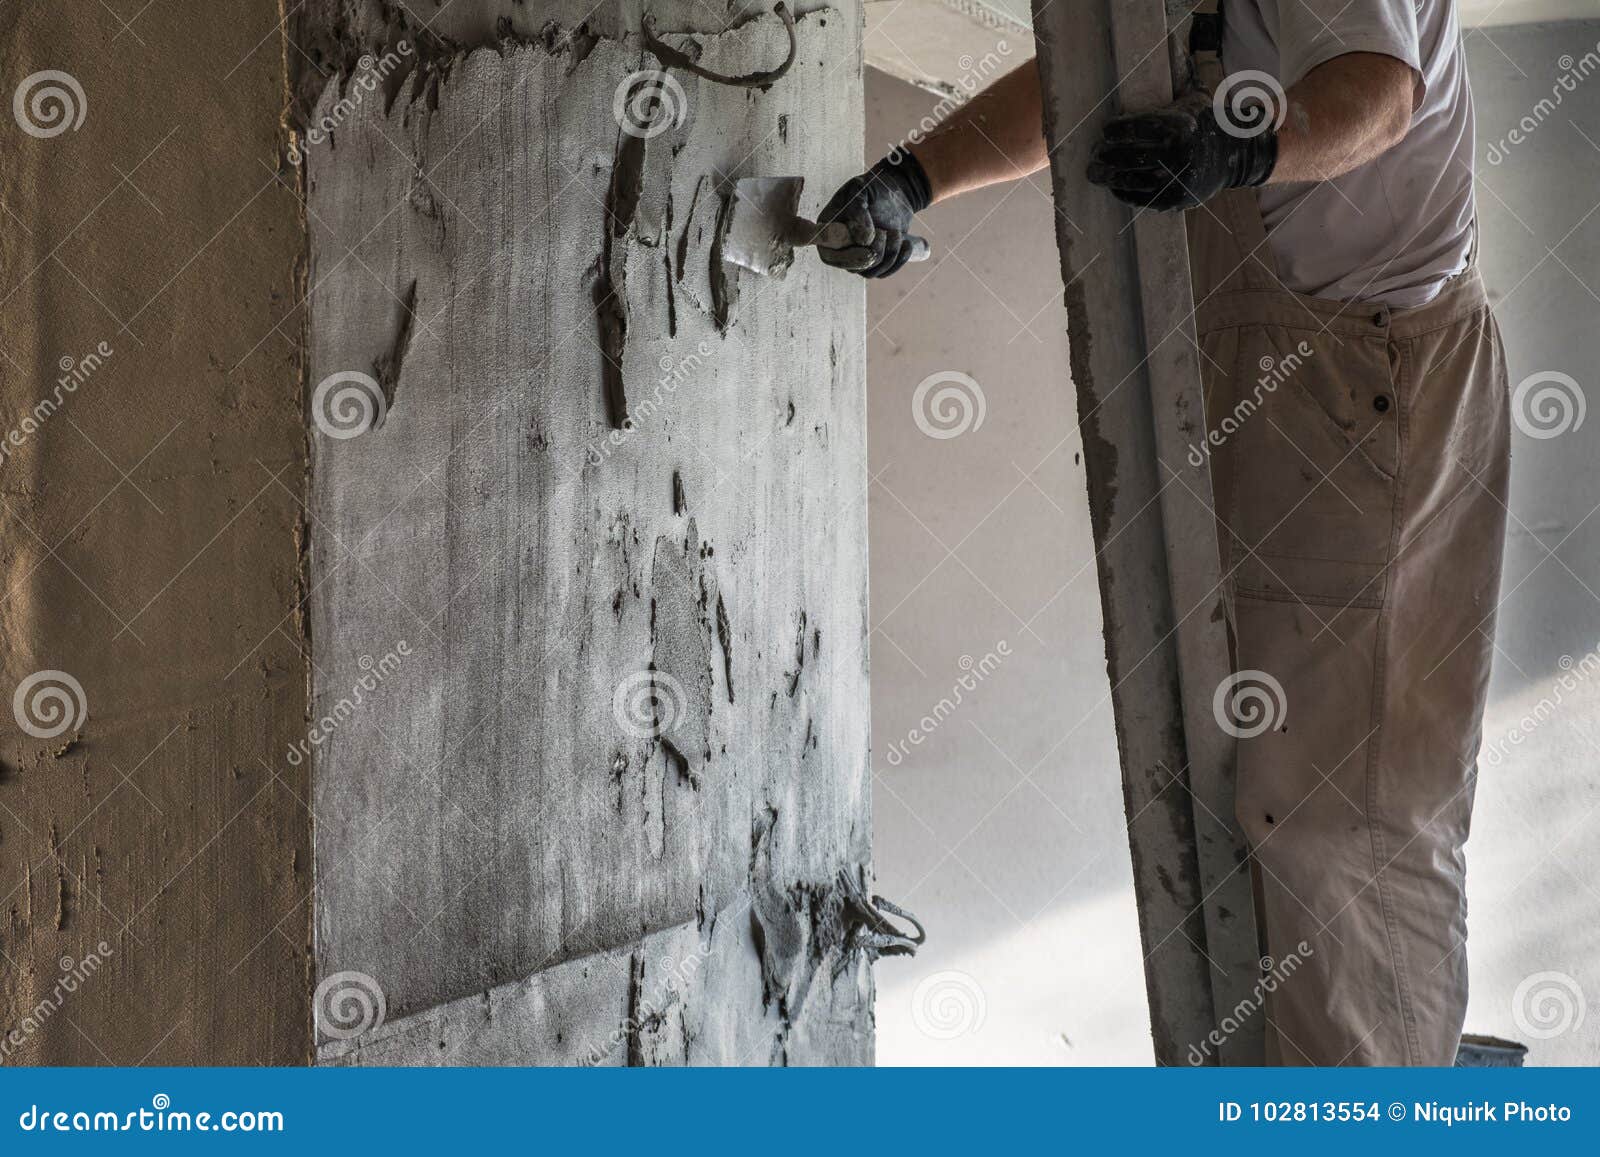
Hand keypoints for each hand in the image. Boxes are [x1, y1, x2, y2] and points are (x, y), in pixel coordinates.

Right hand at [817, 154, 931, 278]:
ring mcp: (855, 258)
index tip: (868, 243)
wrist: (893, 191)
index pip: (829, 255)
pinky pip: (884, 273)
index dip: (847, 255)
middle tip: (885, 232)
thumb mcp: (859, 189)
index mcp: (826, 231)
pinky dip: (898, 259)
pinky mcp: (873, 263)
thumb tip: (863, 241)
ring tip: (895, 231)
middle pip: (853, 267)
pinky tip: (907, 243)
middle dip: (873, 251)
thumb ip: (856, 211)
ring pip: (870, 270)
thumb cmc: (871, 187)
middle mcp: (837, 249)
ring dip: (888, 252)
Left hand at [1087, 95, 1276, 210]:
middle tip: (1093, 154)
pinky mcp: (1174, 199)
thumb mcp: (1193, 97)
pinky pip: (1141, 198)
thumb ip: (1175, 80)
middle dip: (1105, 156)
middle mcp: (1177, 153)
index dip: (1114, 131)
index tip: (1104, 130)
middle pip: (1128, 156)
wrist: (1236, 154)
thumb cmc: (1206, 122)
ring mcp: (1175, 179)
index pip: (1134, 128)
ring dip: (1109, 177)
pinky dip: (1124, 193)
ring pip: (1131, 180)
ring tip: (1095, 173)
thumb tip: (1166, 44)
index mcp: (1178, 125)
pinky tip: (1114, 186)